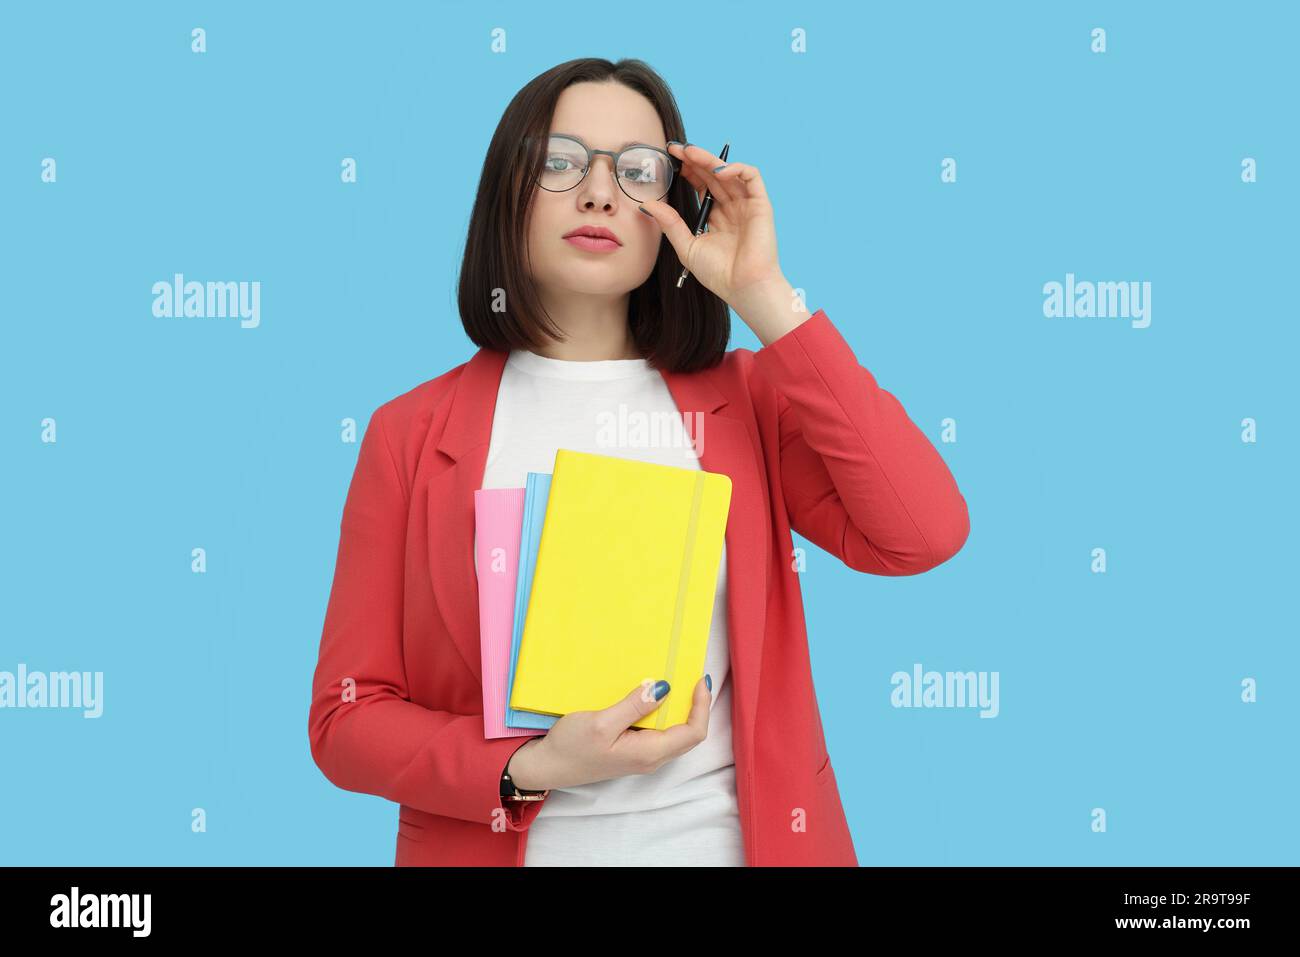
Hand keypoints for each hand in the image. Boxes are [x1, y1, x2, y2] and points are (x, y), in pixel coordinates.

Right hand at [505, 676, 712, 789]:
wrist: (548, 766)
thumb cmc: (571, 747)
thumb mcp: (601, 723)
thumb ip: (634, 706)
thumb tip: (664, 687)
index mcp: (648, 753)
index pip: (693, 732)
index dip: (702, 706)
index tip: (698, 679)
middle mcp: (652, 758)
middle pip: (689, 734)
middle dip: (697, 705)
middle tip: (693, 675)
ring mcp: (643, 755)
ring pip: (676, 732)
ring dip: (682, 708)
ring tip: (680, 680)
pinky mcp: (634, 750)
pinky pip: (660, 731)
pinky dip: (665, 712)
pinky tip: (656, 695)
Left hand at [637, 142, 787, 315]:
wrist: (743, 288)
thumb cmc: (718, 273)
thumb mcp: (686, 246)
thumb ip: (669, 223)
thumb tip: (646, 203)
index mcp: (714, 216)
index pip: (699, 184)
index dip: (685, 170)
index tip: (667, 160)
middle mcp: (731, 207)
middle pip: (711, 174)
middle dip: (693, 159)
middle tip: (674, 148)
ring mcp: (746, 204)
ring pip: (728, 171)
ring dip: (709, 159)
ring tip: (690, 153)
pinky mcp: (761, 204)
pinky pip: (751, 176)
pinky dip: (735, 168)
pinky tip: (717, 172)